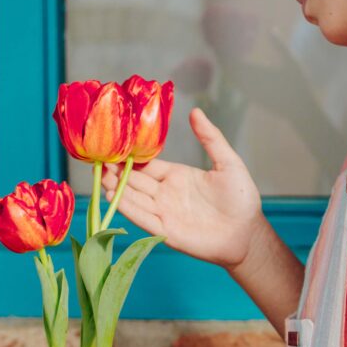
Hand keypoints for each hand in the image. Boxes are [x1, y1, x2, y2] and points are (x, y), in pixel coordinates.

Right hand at [100, 107, 262, 268]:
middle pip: (135, 180)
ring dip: (117, 188)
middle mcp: (166, 193)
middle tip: (99, 159)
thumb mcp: (228, 164)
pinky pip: (142, 218)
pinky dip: (127, 208)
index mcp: (177, 176)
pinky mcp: (165, 231)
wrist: (247, 234)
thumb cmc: (241, 200)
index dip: (130, 157)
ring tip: (100, 175)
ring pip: (134, 198)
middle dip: (117, 171)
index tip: (113, 145)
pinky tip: (113, 197)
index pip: (147, 164)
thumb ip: (211, 138)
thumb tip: (196, 112)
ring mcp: (164, 212)